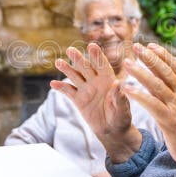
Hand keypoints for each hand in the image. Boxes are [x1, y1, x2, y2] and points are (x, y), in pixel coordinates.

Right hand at [50, 43, 141, 161]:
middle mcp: (96, 81)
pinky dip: (61, 88)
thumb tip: (117, 84)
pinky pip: (68, 92)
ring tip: (58, 62)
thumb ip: (119, 97)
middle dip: (78, 59)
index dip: (97, 55)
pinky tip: (52, 84)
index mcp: (109, 80)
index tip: (91, 46)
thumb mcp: (123, 109)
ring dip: (67, 69)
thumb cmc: (121, 118)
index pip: (102, 65)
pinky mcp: (78, 100)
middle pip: (85, 67)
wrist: (112, 130)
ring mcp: (86, 90)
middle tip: (70, 50)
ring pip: (75, 76)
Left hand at [122, 43, 175, 163]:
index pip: (175, 68)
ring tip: (126, 64)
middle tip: (135, 47)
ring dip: (140, 73)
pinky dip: (139, 95)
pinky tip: (126, 89)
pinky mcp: (170, 120)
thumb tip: (161, 77)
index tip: (150, 45)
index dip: (163, 55)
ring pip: (156, 85)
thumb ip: (175, 92)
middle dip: (149, 58)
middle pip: (165, 72)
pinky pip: (152, 104)